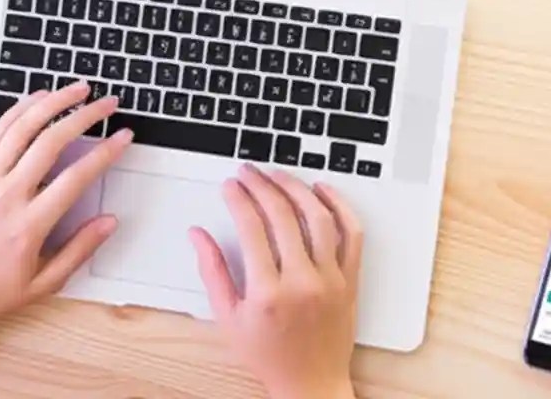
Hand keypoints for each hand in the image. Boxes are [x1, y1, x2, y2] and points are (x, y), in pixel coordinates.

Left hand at [0, 82, 131, 329]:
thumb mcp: (44, 283)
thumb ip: (79, 251)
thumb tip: (109, 222)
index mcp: (29, 226)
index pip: (75, 177)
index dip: (105, 153)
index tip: (123, 137)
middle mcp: (7, 197)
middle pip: (51, 142)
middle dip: (85, 116)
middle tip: (107, 104)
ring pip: (22, 128)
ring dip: (53, 102)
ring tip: (77, 89)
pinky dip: (19, 111)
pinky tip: (38, 99)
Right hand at [190, 164, 363, 398]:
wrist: (311, 384)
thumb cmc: (268, 356)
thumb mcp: (228, 318)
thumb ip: (212, 271)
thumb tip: (198, 234)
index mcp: (267, 293)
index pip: (251, 227)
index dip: (238, 198)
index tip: (231, 186)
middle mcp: (302, 283)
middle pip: (282, 215)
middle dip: (262, 185)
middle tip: (250, 172)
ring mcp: (331, 280)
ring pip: (318, 217)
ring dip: (296, 188)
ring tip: (279, 175)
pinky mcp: (350, 280)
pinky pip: (351, 234)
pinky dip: (339, 206)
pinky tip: (322, 191)